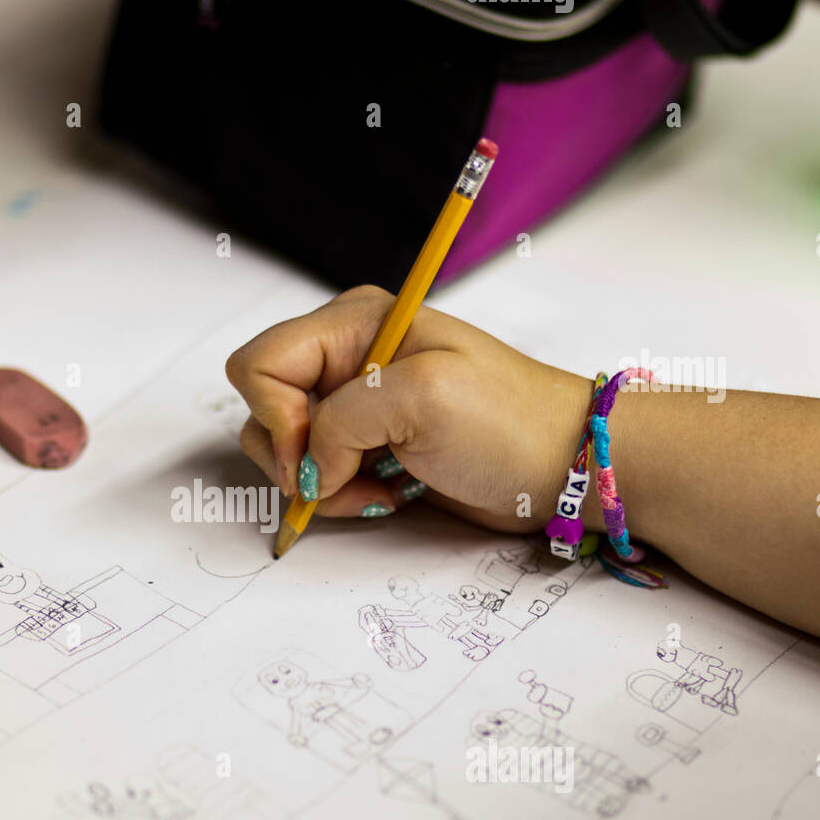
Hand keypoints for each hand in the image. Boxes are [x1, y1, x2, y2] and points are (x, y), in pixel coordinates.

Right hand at [225, 285, 595, 530]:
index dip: (274, 417)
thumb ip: (342, 422)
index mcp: (352, 325)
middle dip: (296, 457)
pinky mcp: (367, 445)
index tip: (318, 454)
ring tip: (376, 485)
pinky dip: (340, 494)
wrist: (560, 465)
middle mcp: (344, 360)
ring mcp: (355, 404)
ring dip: (321, 483)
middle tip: (349, 474)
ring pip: (285, 449)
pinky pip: (318, 474)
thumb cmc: (509, 421)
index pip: (259, 364)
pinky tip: (387, 491)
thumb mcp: (424, 398)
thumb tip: (308, 468)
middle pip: (263, 409)